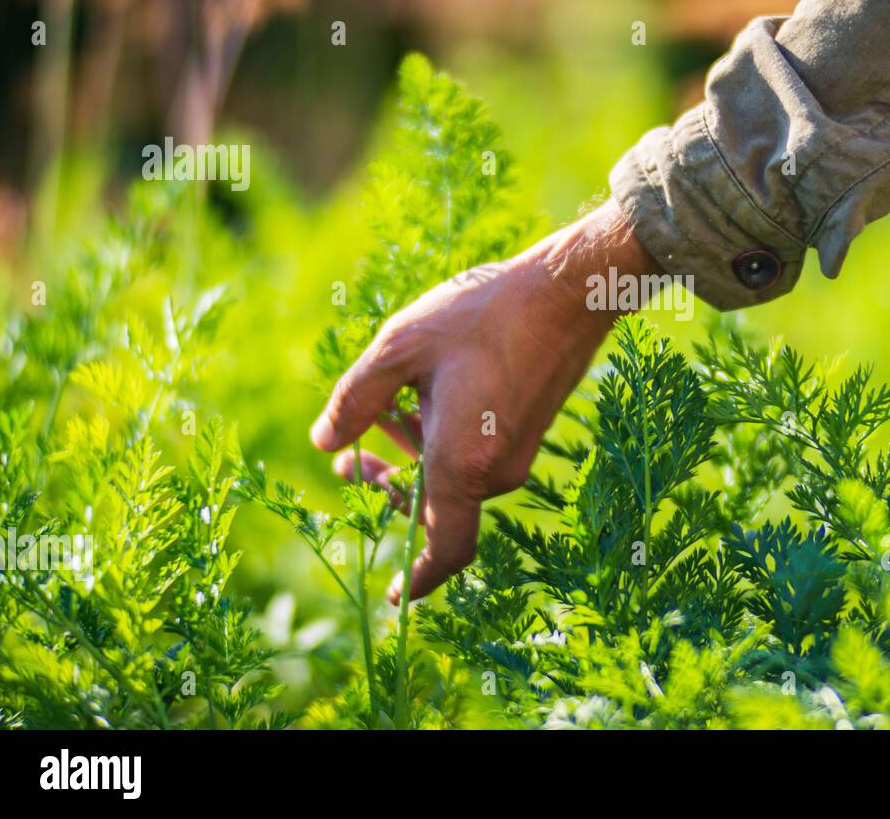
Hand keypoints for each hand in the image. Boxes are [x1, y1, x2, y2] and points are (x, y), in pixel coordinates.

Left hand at [310, 198, 658, 603]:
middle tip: (351, 462)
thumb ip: (353, 400)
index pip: (443, 548)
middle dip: (389, 489)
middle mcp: (494, 471)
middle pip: (436, 509)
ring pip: (453, 480)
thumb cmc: (482, 316)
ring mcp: (517, 453)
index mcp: (461, 462)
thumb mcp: (400, 347)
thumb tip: (323, 443)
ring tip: (379, 417)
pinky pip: (475, 459)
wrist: (566, 293)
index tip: (394, 596)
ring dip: (411, 459)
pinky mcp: (528, 433)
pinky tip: (421, 398)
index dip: (418, 579)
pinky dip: (441, 444)